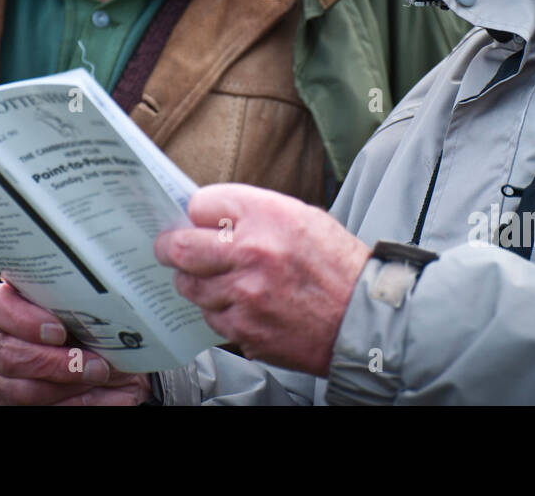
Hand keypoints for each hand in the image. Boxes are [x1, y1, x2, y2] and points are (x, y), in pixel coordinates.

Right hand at [0, 282, 151, 404]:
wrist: (109, 375)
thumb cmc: (96, 338)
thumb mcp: (95, 319)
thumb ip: (89, 312)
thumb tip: (108, 321)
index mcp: (9, 308)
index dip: (23, 318)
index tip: (58, 331)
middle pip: (6, 354)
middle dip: (55, 362)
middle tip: (94, 365)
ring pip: (20, 391)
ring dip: (67, 387)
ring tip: (98, 379)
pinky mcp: (8, 407)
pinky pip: (36, 411)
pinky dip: (71, 405)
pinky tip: (92, 396)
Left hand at [154, 184, 371, 375]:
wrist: (365, 318)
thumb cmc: (336, 264)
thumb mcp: (302, 217)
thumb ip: (254, 214)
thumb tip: (210, 218)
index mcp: (266, 216)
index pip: (200, 204)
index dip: (195, 212)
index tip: (194, 219)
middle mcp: (251, 253)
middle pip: (180, 248)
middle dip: (169, 248)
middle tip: (170, 249)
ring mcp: (245, 296)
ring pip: (191, 287)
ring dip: (197, 283)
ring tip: (220, 280)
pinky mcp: (245, 330)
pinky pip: (212, 317)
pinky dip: (221, 311)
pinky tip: (244, 306)